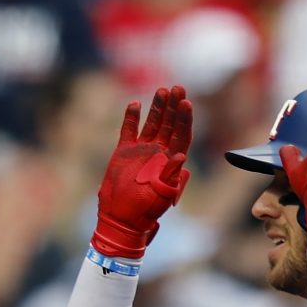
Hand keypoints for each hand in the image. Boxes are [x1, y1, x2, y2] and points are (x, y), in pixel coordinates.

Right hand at [90, 85, 190, 260]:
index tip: (186, 102)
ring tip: (162, 89)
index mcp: (171, 161)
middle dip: (174, 106)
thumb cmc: (144, 210)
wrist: (120, 218)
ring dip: (157, 107)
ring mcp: (142, 150)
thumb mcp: (161, 194)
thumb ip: (170, 175)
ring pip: (152, 123)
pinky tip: (135, 104)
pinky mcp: (125, 151)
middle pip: (170, 124)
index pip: (181, 134)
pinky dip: (132, 117)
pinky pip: (129, 130)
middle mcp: (159, 152)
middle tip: (177, 87)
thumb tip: (181, 156)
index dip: (185, 119)